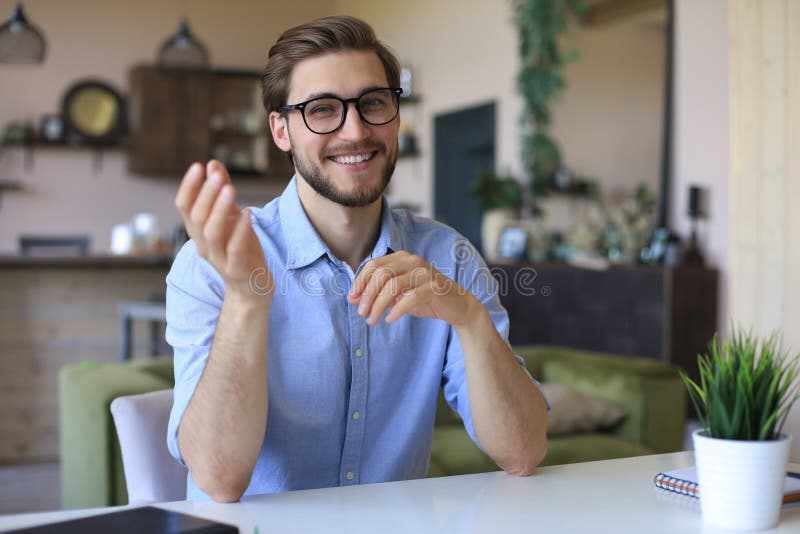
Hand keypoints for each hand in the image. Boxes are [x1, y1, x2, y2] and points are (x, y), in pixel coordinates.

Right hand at [174, 160, 271, 299]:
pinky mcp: (236, 270)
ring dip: (220, 210)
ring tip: (230, 189)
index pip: (184, 207)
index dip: (189, 187)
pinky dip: (240, 232)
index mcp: (198, 231)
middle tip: (216, 175)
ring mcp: (218, 259)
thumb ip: (222, 191)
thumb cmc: (240, 249)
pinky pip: (235, 250)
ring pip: (212, 234)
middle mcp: (203, 245)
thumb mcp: (232, 217)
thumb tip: (213, 164)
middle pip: (197, 218)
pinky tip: (247, 214)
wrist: (251, 288)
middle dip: (206, 194)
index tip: (198, 166)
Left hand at [347, 251, 480, 327]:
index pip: (374, 265)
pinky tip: (389, 320)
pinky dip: (397, 310)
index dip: (360, 282)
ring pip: (393, 286)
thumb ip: (378, 294)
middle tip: (361, 313)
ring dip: (378, 305)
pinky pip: (410, 297)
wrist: (457, 306)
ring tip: (372, 320)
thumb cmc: (425, 298)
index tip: (352, 299)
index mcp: (402, 258)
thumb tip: (353, 299)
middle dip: (367, 295)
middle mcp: (413, 261)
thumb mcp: (398, 296)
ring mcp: (424, 273)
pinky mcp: (434, 287)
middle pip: (381, 274)